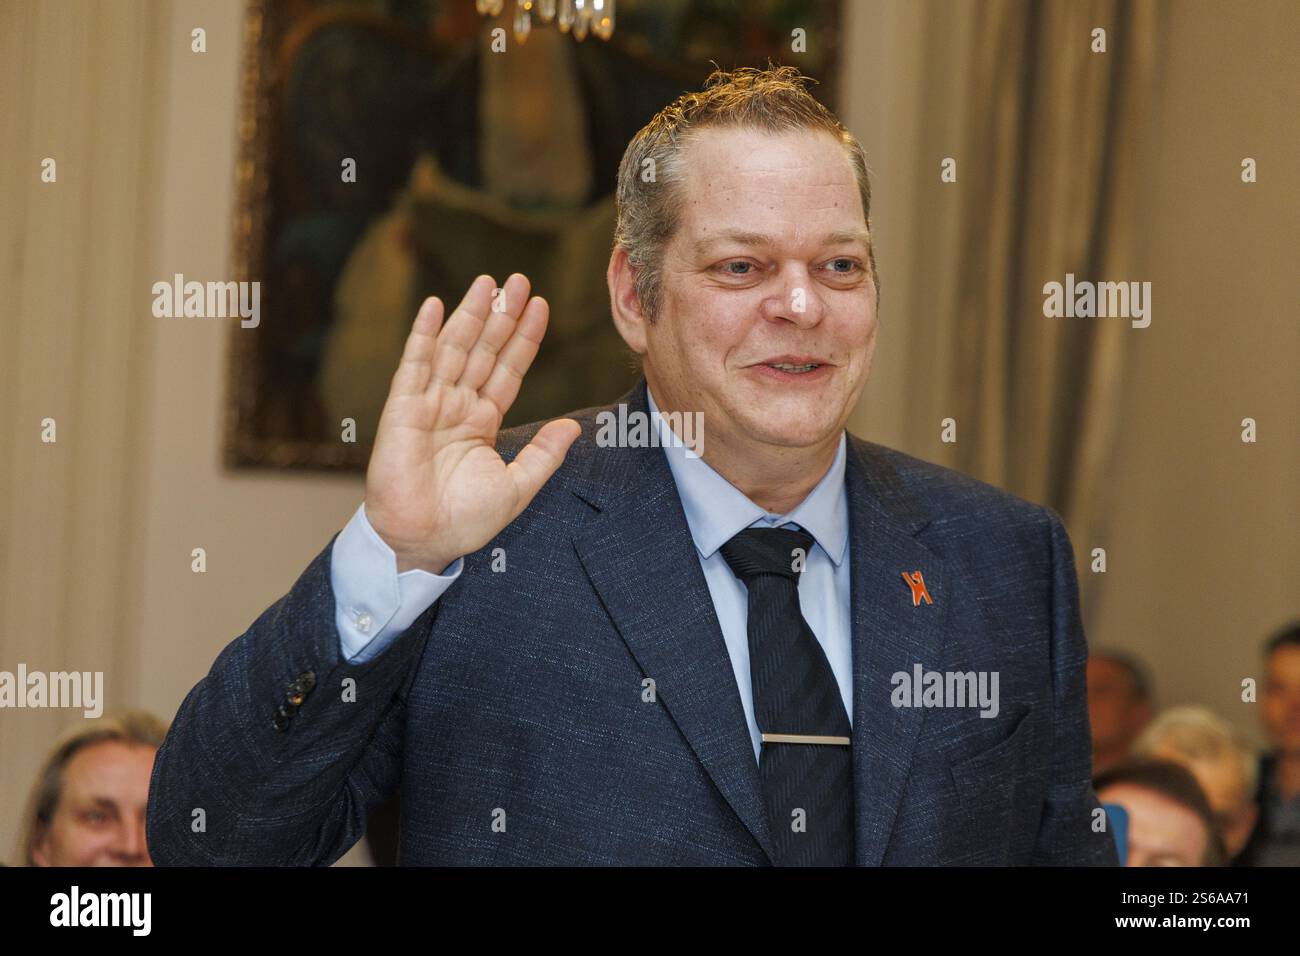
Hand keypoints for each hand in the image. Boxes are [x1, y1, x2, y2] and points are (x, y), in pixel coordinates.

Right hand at [363, 274, 580, 572]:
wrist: (423, 540)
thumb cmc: (464, 520)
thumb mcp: (517, 486)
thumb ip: (544, 454)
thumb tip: (574, 426)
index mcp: (482, 422)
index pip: (508, 369)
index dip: (524, 338)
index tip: (541, 306)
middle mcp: (456, 406)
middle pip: (484, 350)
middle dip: (502, 315)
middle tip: (519, 279)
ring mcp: (429, 404)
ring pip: (455, 349)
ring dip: (471, 314)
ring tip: (490, 283)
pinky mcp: (403, 408)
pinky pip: (414, 365)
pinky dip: (423, 334)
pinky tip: (435, 305)